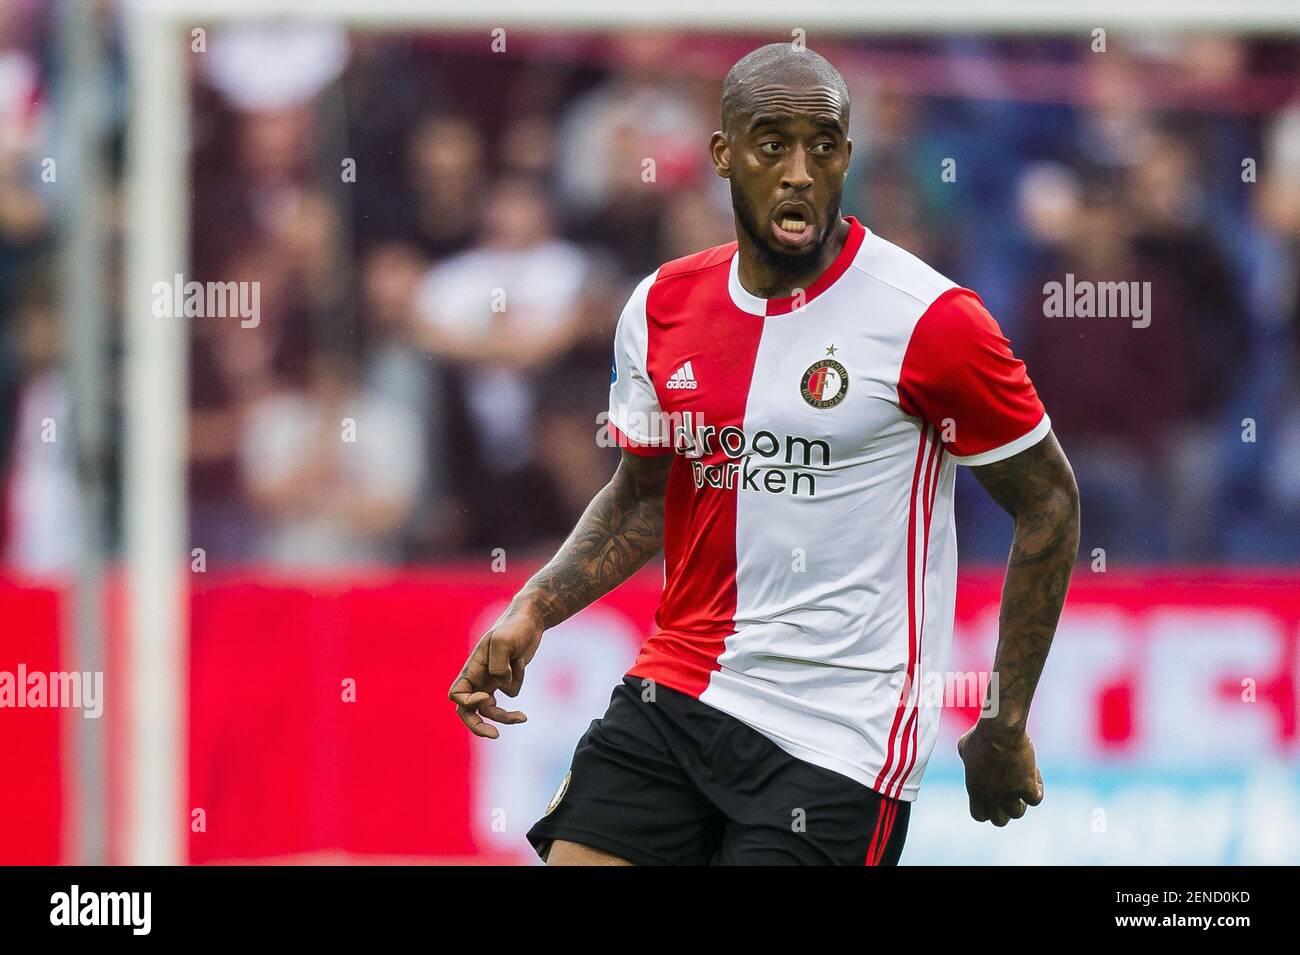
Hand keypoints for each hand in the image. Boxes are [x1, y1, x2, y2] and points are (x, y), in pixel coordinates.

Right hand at [447, 604, 542, 738]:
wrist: (530, 619)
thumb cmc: (513, 627)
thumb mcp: (504, 641)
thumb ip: (498, 665)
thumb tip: (500, 685)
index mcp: (472, 668)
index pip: (457, 695)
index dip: (469, 703)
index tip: (488, 698)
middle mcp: (478, 677)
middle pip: (468, 711)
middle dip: (478, 726)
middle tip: (494, 735)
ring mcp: (491, 679)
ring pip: (490, 709)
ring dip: (505, 716)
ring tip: (523, 718)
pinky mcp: (506, 679)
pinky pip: (510, 692)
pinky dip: (518, 681)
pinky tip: (520, 662)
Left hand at [956, 722, 1043, 826]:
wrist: (1000, 731)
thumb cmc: (981, 735)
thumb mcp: (965, 747)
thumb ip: (968, 760)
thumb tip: (970, 758)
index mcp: (975, 789)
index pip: (979, 815)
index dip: (986, 810)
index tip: (992, 798)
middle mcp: (991, 795)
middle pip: (1000, 820)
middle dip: (1004, 810)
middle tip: (1008, 793)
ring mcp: (1009, 792)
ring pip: (1017, 813)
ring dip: (1021, 802)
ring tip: (1021, 785)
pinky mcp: (1026, 784)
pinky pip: (1036, 799)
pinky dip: (1037, 790)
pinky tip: (1034, 775)